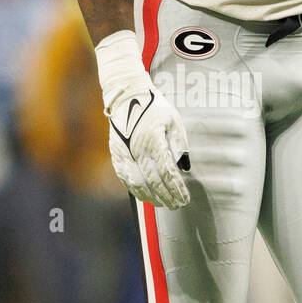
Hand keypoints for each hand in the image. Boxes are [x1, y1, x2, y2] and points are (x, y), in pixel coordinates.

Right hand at [107, 85, 190, 208]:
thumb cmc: (153, 107)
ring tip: (163, 204)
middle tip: (176, 205)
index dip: (176, 188)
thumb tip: (183, 168)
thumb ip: (179, 145)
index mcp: (154, 140)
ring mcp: (125, 153)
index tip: (185, 198)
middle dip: (166, 196)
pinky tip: (145, 196)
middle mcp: (138, 149)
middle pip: (153, 181)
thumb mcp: (173, 120)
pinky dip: (136, 190)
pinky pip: (125, 178)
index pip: (167, 172)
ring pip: (137, 183)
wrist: (126, 96)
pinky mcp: (116, 155)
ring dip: (151, 197)